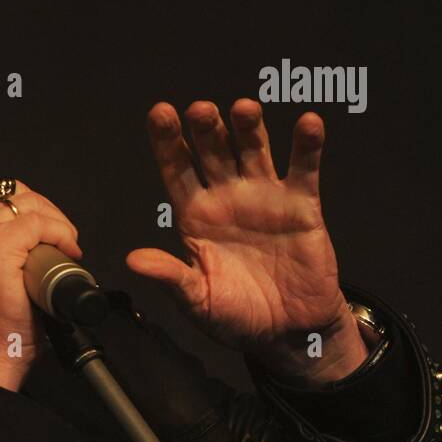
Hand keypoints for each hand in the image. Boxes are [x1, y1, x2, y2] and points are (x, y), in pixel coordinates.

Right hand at [0, 176, 83, 391]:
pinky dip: (60, 232)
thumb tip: (22, 218)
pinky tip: (66, 250)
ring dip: (55, 221)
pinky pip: (37, 224)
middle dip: (43, 209)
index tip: (42, 228)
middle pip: (7, 190)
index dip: (21, 202)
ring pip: (25, 203)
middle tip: (61, 238)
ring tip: (65, 245)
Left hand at [126, 99, 367, 385]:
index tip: (160, 113)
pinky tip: (308, 123)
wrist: (287, 332)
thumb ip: (171, 277)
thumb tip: (132, 260)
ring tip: (244, 109)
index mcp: (195, 215)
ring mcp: (264, 197)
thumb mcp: (197, 300)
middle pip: (213, 153)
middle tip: (200, 109)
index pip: (176, 170)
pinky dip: (306, 146)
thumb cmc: (235, 316)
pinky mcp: (301, 206)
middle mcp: (226, 198)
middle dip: (206, 129)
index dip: (168, 142)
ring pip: (253, 152)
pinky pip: (303, 170)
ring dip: (249, 128)